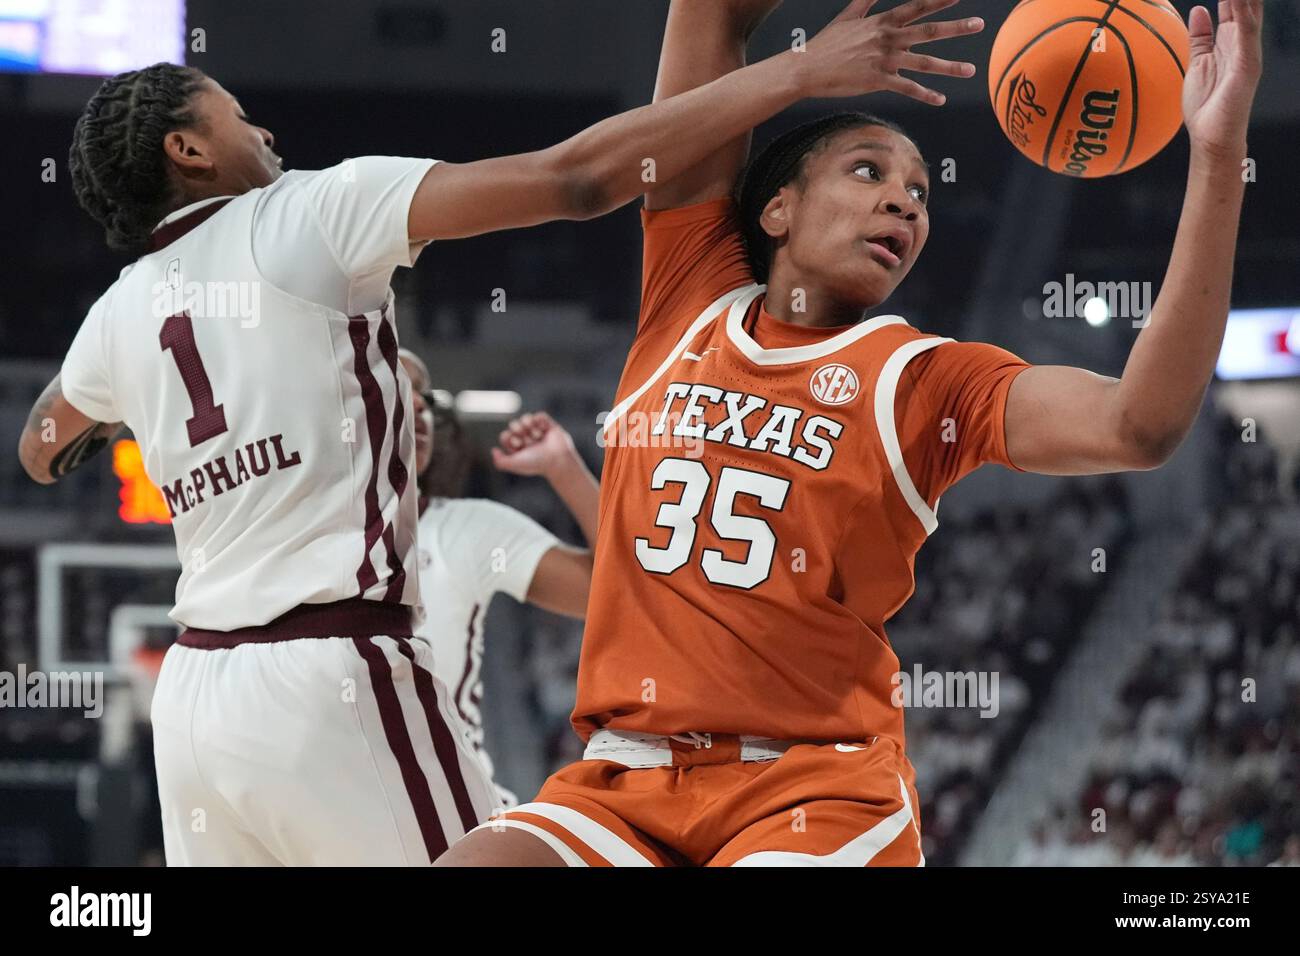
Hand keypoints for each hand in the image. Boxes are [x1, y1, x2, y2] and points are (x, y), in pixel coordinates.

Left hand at [491, 412, 576, 477]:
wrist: (557, 460)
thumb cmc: (536, 463)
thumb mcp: (514, 464)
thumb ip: (500, 461)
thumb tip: (494, 450)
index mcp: (519, 449)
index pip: (506, 436)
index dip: (509, 437)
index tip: (517, 444)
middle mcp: (527, 439)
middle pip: (514, 424)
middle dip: (517, 429)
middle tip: (526, 439)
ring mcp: (538, 431)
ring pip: (526, 418)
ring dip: (528, 425)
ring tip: (537, 435)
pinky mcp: (549, 426)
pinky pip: (540, 415)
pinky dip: (540, 421)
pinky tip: (543, 430)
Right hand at [792, 0, 983, 105]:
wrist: (808, 68)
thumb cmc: (825, 43)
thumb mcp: (847, 17)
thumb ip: (864, 1)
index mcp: (882, 22)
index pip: (917, 6)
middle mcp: (888, 39)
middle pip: (929, 31)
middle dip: (957, 27)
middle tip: (979, 23)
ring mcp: (885, 61)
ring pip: (924, 62)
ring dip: (950, 67)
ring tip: (971, 70)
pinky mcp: (878, 81)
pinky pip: (908, 88)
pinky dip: (925, 94)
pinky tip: (940, 99)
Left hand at [1184, 1, 1263, 158]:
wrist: (1212, 137)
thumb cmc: (1206, 105)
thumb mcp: (1198, 63)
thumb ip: (1200, 37)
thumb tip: (1200, 10)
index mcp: (1232, 40)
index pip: (1235, 4)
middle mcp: (1244, 42)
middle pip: (1246, 2)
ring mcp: (1248, 53)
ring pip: (1249, 11)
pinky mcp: (1247, 65)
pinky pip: (1247, 35)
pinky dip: (1245, 15)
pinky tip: (1240, 3)